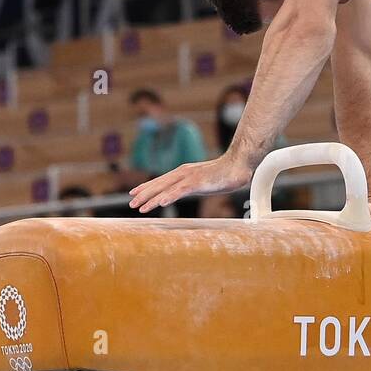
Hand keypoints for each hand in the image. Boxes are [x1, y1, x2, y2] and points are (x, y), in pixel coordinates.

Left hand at [129, 153, 252, 213]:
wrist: (239, 164)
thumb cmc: (225, 173)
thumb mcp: (205, 181)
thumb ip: (195, 185)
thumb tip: (190, 191)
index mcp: (185, 172)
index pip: (161, 180)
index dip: (147, 187)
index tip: (134, 193)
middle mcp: (184, 172)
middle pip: (159, 184)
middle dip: (144, 193)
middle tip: (131, 203)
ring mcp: (190, 177)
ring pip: (166, 188)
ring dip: (151, 198)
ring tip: (139, 207)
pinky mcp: (198, 182)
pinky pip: (180, 191)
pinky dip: (169, 197)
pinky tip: (160, 203)